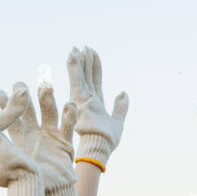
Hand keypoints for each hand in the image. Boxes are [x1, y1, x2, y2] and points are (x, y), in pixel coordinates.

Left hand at [0, 82, 79, 195]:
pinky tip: (69, 104)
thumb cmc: (30, 185)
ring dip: (47, 100)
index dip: (3, 104)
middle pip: (28, 110)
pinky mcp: (65, 144)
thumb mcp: (8, 171)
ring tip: (44, 86)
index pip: (8, 117)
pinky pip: (68, 128)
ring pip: (49, 113)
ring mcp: (50, 137)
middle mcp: (34, 134)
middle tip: (19, 84)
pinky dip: (69, 116)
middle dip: (24, 96)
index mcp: (18, 139)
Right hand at [66, 46, 128, 168]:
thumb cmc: (107, 139)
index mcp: (96, 103)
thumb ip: (121, 106)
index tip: (93, 54)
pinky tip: (72, 55)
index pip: (96, 81)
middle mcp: (87, 100)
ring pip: (80, 76)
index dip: (95, 67)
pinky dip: (74, 67)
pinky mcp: (78, 101)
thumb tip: (124, 92)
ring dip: (79, 61)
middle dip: (86, 61)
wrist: (100, 147)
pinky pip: (76, 80)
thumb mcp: (118, 121)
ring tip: (77, 48)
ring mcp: (82, 100)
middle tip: (84, 47)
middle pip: (87, 76)